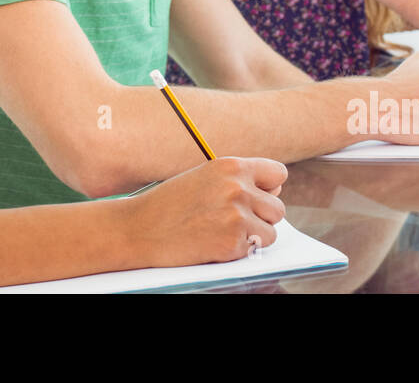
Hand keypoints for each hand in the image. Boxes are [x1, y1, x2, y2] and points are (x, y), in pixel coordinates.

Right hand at [123, 157, 286, 267]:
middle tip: (232, 221)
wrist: (140, 228)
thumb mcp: (204, 178)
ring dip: (253, 235)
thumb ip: (238, 181)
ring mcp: (237, 215)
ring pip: (270, 231)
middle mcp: (237, 187)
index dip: (268, 188)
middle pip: (277, 207)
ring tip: (223, 232)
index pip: (278, 174)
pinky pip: (256, 249)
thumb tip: (274, 192)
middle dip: (260, 217)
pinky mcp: (233, 242)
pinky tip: (215, 243)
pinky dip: (240, 251)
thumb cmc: (170, 204)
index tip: (257, 197)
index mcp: (230, 166)